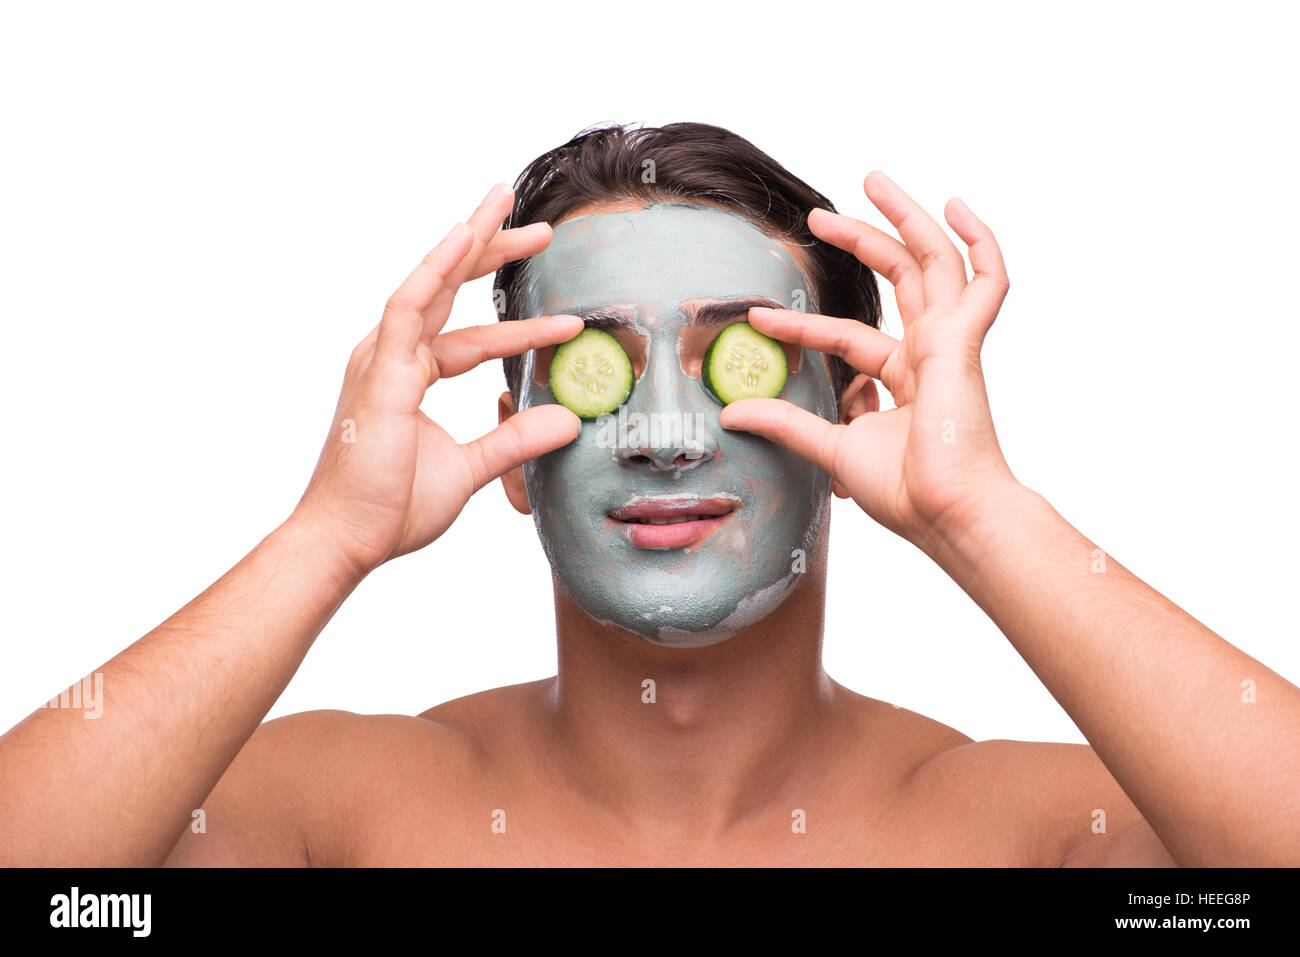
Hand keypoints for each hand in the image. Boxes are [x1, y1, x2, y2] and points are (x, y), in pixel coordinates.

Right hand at [293, 184, 582, 575]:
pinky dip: (437, 269)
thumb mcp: (470, 469)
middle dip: (491, 251)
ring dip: (470, 241)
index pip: (469, 336)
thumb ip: (515, 440)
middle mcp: (391, 355)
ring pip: (431, 283)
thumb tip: (569, 421)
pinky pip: (409, 306)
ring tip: (507, 203)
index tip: (570, 320)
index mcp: (407, 373)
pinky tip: (464, 236)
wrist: (347, 540)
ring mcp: (381, 358)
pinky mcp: (379, 371)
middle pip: (448, 289)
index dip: (518, 325)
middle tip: (539, 226)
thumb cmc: (390, 508)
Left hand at [719, 171, 1019, 549]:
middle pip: (898, 279)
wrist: (946, 513)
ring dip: (906, 219)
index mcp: (903, 380)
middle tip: (820, 215)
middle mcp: (930, 354)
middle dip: (862, 240)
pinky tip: (955, 206)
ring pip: (933, 263)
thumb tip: (730, 412)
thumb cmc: (905, 492)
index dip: (801, 327)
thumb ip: (785, 423)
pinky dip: (979, 241)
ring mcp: (952, 344)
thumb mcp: (831, 448)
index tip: (756, 318)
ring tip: (871, 181)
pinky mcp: (966, 341)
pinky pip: (987, 280)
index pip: (848, 336)